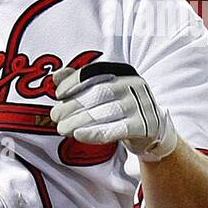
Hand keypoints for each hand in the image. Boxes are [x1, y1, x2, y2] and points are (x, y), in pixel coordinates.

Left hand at [51, 62, 177, 160]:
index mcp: (123, 72)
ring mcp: (141, 105)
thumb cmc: (120, 108)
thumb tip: (56, 75)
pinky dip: (95, 132)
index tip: (58, 95)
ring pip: (106, 112)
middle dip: (72, 105)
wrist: (151, 130)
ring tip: (62, 128)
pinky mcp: (145, 126)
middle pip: (98, 93)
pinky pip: (117, 129)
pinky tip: (79, 135)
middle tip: (56, 116)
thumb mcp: (103, 91)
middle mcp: (134, 85)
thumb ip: (80, 82)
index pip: (95, 72)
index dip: (74, 82)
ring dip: (79, 121)